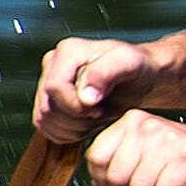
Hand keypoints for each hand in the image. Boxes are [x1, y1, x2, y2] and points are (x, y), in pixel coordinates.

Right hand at [33, 35, 160, 142]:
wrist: (140, 78)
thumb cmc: (137, 68)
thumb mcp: (129, 64)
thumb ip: (105, 74)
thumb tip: (84, 96)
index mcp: (67, 51)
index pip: (54, 88)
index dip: (76, 107)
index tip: (100, 109)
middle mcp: (53, 64)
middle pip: (48, 107)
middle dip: (76, 120)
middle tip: (100, 115)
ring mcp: (48, 82)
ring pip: (44, 120)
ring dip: (72, 128)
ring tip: (96, 118)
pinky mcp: (50, 100)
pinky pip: (45, 127)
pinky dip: (67, 133)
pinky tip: (87, 124)